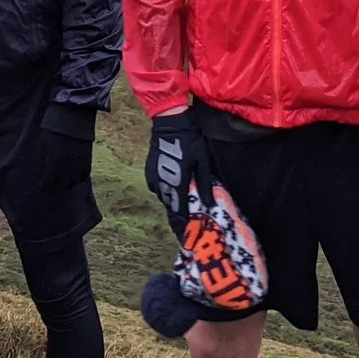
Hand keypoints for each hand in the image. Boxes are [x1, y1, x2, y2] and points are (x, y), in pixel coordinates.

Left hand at [38, 104, 94, 189]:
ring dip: (69, 183)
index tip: (41, 184)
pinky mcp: (88, 158)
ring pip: (75, 182)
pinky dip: (80, 178)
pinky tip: (75, 176)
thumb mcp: (42, 144)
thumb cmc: (53, 129)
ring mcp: (79, 162)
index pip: (48, 180)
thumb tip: (39, 173)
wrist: (72, 116)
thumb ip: (40, 161)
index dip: (44, 184)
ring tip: (64, 181)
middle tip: (53, 182)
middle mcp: (67, 164)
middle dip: (56, 185)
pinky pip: (85, 175)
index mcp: (54, 160)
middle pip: (62, 184)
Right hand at [145, 111, 206, 235]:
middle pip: (171, 207)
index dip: (185, 224)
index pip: (180, 211)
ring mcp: (153, 179)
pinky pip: (159, 190)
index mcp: (177, 183)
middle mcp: (162, 185)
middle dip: (180, 216)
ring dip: (174, 204)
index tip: (191, 234)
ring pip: (165, 199)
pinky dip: (168, 194)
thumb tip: (209, 205)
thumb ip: (205, 185)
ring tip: (184, 210)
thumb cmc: (190, 141)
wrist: (169, 123)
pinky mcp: (149, 174)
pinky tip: (175, 193)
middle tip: (190, 224)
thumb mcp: (203, 162)